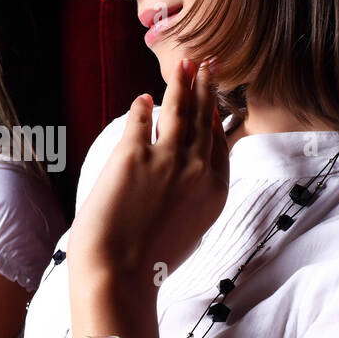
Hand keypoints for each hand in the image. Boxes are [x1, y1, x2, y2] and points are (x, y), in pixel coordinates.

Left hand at [69, 58, 228, 283]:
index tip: (212, 100)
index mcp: (215, 192)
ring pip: (179, 111)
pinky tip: (142, 98)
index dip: (215, 117)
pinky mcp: (134, 155)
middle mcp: (197, 170)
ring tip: (184, 64)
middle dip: (204, 88)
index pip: (220, 144)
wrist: (118, 273)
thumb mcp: (189, 230)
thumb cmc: (148, 262)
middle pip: (204, 119)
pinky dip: (141, 107)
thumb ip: (195, 198)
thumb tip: (189, 176)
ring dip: (181, 83)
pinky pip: (140, 120)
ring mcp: (167, 159)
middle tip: (206, 64)